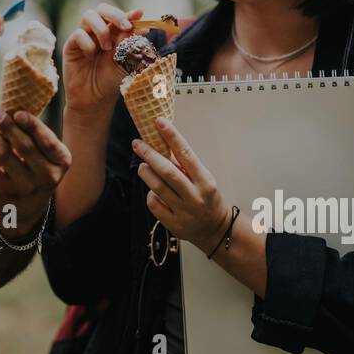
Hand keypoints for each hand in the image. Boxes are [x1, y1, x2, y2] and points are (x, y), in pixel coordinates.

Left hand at [0, 108, 70, 239]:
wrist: (26, 208)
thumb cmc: (35, 169)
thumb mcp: (44, 155)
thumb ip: (33, 135)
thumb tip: (10, 109)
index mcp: (61, 161)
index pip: (47, 140)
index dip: (32, 124)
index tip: (17, 112)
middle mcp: (48, 176)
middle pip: (24, 145)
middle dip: (6, 125)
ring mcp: (27, 187)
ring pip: (3, 154)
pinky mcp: (6, 193)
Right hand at [62, 3, 144, 114]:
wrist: (95, 99)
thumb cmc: (110, 80)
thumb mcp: (124, 60)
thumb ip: (128, 40)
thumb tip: (139, 19)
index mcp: (112, 32)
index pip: (118, 15)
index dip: (128, 13)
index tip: (139, 15)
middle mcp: (97, 30)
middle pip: (102, 8)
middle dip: (115, 14)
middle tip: (125, 26)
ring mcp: (83, 36)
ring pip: (88, 15)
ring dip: (102, 30)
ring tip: (107, 47)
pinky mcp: (71, 45)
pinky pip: (78, 34)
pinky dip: (88, 43)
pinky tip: (90, 57)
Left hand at [133, 116, 232, 255]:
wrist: (217, 231)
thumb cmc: (208, 199)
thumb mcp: (203, 179)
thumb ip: (185, 165)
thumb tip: (164, 144)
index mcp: (205, 181)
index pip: (186, 154)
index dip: (172, 136)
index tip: (159, 122)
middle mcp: (195, 196)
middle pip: (167, 171)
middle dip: (149, 155)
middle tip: (137, 144)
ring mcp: (184, 212)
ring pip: (157, 187)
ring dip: (146, 173)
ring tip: (142, 166)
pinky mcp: (174, 224)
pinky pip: (154, 204)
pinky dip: (150, 194)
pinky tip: (153, 190)